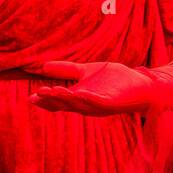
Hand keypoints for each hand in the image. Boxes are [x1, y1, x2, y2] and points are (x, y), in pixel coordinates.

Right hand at [30, 61, 156, 115]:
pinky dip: (88, 98)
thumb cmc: (115, 80)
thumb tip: (43, 66)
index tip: (31, 98)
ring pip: (79, 104)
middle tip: (38, 95)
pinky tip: (80, 93)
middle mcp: (86, 105)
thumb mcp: (87, 72)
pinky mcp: (111, 103)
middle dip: (52, 100)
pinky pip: (97, 102)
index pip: (59, 103)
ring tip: (53, 92)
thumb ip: (67, 70)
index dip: (46, 101)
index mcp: (79, 98)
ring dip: (66, 99)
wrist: (141, 84)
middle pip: (66, 105)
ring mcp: (98, 105)